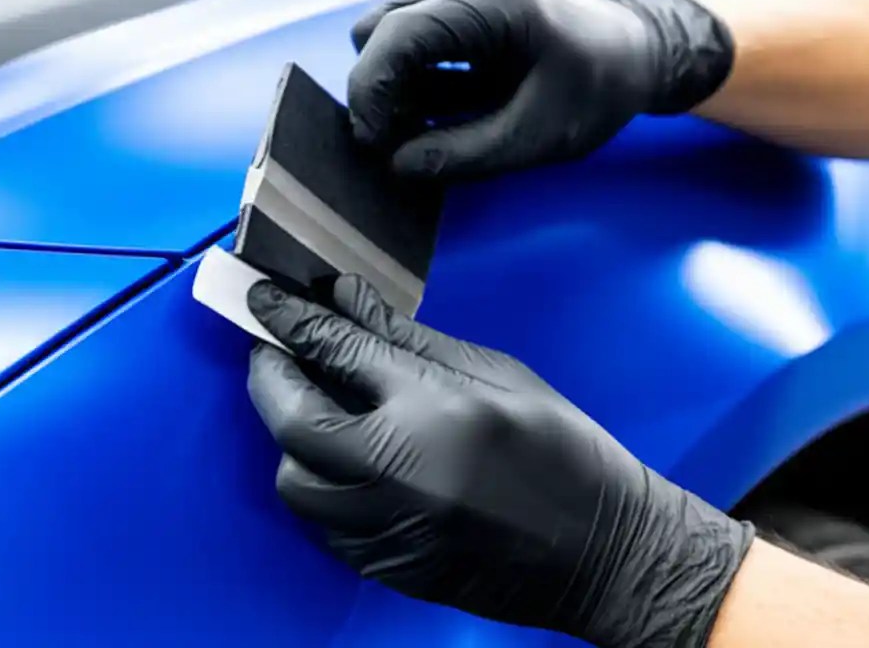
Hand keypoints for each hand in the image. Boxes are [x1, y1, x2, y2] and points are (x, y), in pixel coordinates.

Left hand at [245, 275, 752, 647]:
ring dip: (290, 441)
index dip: (292, 321)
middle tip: (273, 350)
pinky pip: (322, 527)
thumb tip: (347, 299)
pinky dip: (319, 488)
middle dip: (271, 377)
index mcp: (435, 411)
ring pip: (295, 483)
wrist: (604, 553)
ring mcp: (388, 530)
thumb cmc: (564, 451)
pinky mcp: (386, 568)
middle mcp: (399, 474)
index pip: (338, 352)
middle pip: (293, 422)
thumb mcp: (497, 373)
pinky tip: (342, 465)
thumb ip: (411, 339)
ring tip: (314, 412)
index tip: (264, 300)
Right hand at [347, 0, 733, 177]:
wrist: (638, 53)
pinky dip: (414, 71)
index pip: (399, 34)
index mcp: (497, 2)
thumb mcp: (536, 137)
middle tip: (397, 143)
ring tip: (423, 127)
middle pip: (382, 26)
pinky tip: (439, 106)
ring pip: (391, 27)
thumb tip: (397, 165)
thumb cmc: (599, 92)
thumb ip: (463, 155)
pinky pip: (414, 28)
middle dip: (380, 89)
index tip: (373, 143)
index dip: (373, 91)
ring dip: (396, 81)